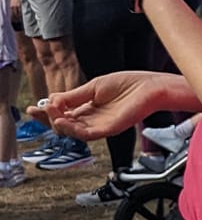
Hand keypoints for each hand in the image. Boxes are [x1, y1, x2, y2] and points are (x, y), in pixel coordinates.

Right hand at [35, 70, 174, 141]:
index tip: (33, 108)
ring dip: (57, 122)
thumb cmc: (129, 84)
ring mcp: (100, 126)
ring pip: (72, 131)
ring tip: (50, 111)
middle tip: (37, 110)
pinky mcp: (108, 130)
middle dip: (47, 119)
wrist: (151, 87)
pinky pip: (85, 134)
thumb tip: (52, 100)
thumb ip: (74, 96)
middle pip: (63, 124)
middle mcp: (92, 119)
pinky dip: (71, 129)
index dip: (47, 112)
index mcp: (88, 108)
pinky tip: (62, 120)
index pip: (63, 114)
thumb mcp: (94, 87)